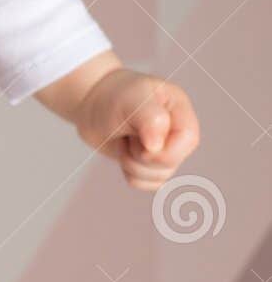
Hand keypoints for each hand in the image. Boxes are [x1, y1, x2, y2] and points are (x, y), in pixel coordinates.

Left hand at [75, 66, 200, 190]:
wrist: (92, 105)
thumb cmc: (113, 97)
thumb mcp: (131, 100)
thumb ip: (149, 118)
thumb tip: (156, 147)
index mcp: (180, 110)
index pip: (188, 140)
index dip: (162, 147)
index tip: (139, 138)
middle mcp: (177, 132)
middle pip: (170, 163)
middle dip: (140, 155)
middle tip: (128, 134)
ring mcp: (166, 150)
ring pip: (157, 177)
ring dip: (131, 163)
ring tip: (125, 140)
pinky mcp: (151, 165)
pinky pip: (146, 184)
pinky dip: (129, 173)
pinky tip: (125, 152)